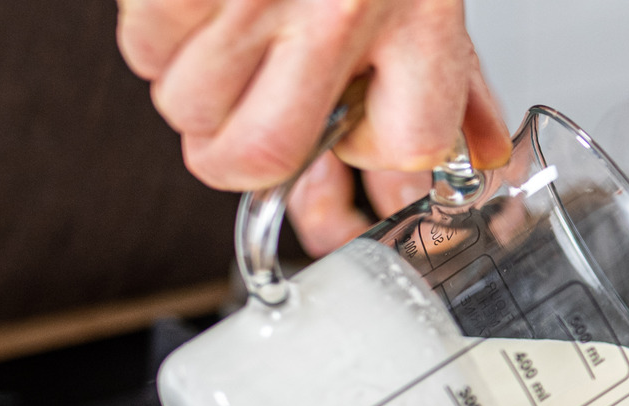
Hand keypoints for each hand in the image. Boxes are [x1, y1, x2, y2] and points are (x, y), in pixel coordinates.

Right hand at [116, 0, 510, 251]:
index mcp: (420, 18)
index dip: (376, 157)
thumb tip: (481, 166)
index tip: (362, 141)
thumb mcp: (431, 1)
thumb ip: (460, 87)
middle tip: (245, 141)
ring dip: (198, 101)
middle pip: (266, 154)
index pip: (402, 149)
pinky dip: (158, 47)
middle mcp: (341, 10)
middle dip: (241, 163)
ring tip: (227, 56)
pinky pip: (147, 55)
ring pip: (193, 113)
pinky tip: (194, 19)